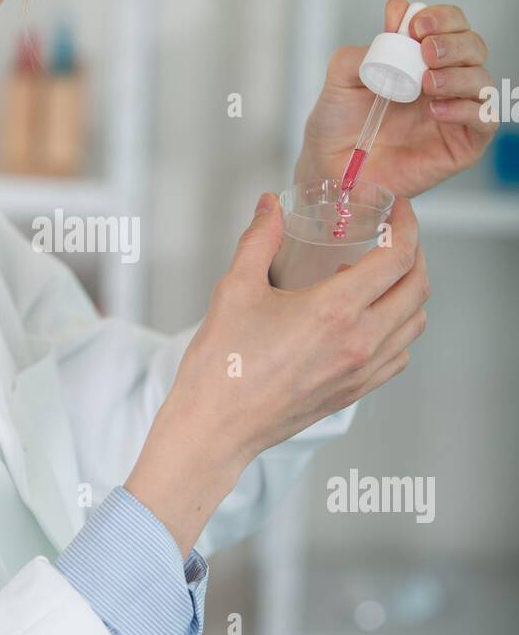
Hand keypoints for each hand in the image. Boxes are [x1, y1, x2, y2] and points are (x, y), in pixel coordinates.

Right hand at [125, 192, 428, 557]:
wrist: (215, 427)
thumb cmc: (221, 365)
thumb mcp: (235, 289)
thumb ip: (259, 240)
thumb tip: (270, 206)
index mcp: (335, 310)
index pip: (398, 258)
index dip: (407, 225)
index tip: (397, 210)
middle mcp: (360, 342)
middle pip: (418, 288)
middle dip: (413, 253)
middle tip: (393, 236)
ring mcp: (361, 372)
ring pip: (414, 324)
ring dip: (408, 293)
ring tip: (379, 277)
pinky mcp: (354, 393)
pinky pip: (398, 356)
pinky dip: (397, 330)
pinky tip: (367, 319)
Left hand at [294, 0, 497, 197]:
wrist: (330, 166)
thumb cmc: (338, 125)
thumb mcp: (340, 79)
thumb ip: (363, 50)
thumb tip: (394, 23)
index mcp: (419, 59)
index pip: (450, 25)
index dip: (441, 17)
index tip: (415, 25)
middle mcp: (443, 81)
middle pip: (473, 47)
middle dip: (453, 43)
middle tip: (424, 51)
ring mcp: (456, 112)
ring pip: (483, 81)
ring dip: (458, 75)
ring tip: (426, 83)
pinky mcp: (463, 144)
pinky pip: (484, 120)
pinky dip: (466, 109)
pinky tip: (436, 110)